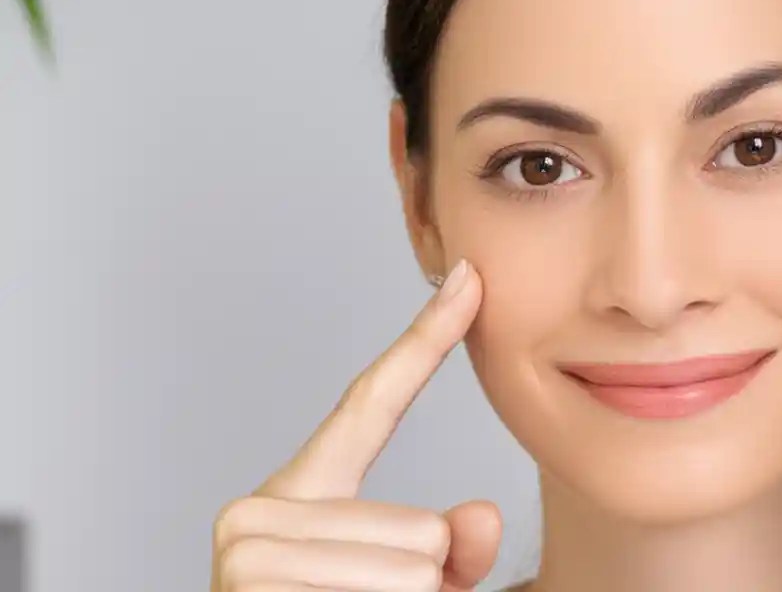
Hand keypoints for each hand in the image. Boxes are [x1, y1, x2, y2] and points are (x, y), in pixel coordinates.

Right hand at [210, 259, 499, 591]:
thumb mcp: (412, 591)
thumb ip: (448, 549)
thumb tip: (479, 518)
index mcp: (299, 498)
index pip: (371, 403)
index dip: (427, 338)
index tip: (470, 278)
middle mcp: (257, 513)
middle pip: (419, 533)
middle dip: (419, 587)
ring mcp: (244, 552)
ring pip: (411, 570)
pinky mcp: (249, 582)